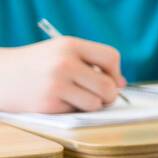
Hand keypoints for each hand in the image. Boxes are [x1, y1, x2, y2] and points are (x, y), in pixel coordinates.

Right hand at [0, 39, 125, 112]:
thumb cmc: (36, 64)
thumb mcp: (61, 52)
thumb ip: (91, 62)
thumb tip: (121, 84)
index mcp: (70, 45)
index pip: (111, 57)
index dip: (116, 72)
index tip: (111, 79)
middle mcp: (64, 63)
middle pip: (108, 85)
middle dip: (109, 94)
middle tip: (100, 95)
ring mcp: (55, 85)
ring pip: (96, 103)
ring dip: (92, 104)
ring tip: (77, 97)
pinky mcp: (47, 105)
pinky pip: (76, 112)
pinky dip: (72, 109)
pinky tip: (58, 100)